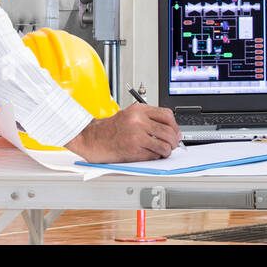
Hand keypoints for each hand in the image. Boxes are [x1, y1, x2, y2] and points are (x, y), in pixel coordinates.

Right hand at [64, 104, 181, 162]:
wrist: (91, 138)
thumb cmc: (109, 129)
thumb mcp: (129, 115)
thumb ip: (148, 119)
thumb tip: (169, 130)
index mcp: (139, 110)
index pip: (167, 115)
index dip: (175, 126)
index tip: (176, 132)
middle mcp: (138, 121)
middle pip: (168, 131)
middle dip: (174, 141)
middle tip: (173, 144)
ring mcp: (136, 136)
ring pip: (164, 145)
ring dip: (167, 151)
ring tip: (163, 151)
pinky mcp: (133, 150)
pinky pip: (154, 155)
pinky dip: (156, 157)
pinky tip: (152, 155)